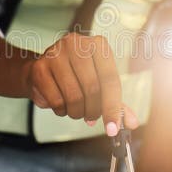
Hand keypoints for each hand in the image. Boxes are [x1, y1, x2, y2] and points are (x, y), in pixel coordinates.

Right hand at [23, 32, 138, 135]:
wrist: (41, 71)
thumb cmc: (74, 76)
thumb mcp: (99, 84)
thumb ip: (116, 102)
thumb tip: (131, 122)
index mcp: (97, 44)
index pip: (110, 79)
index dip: (113, 107)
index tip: (113, 127)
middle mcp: (77, 44)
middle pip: (93, 88)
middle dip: (93, 111)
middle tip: (91, 117)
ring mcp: (56, 53)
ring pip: (74, 96)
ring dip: (77, 112)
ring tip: (76, 109)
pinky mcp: (40, 67)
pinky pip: (56, 100)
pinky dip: (61, 110)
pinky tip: (61, 104)